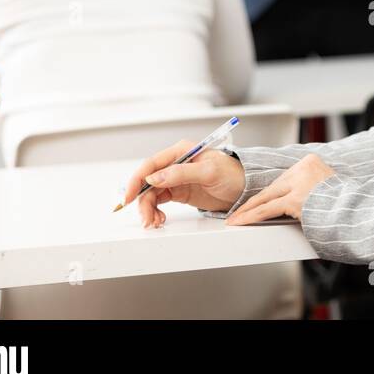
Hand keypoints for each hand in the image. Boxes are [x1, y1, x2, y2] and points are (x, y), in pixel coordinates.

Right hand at [126, 140, 245, 228]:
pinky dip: (155, 211)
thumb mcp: (209, 172)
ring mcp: (175, 178)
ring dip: (148, 209)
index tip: (129, 197)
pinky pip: (159, 201)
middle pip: (147, 182)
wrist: (245, 187)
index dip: (136, 181)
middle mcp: (175, 163)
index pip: (151, 164)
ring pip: (151, 194)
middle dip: (143, 201)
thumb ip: (181, 173)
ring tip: (155, 222)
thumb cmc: (232, 174)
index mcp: (181, 151)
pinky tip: (160, 219)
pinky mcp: (178, 191)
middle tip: (147, 219)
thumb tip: (154, 178)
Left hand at [226, 154, 335, 226]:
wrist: (357, 210)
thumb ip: (311, 187)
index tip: (258, 199)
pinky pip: (267, 209)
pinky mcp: (295, 199)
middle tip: (238, 211)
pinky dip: (251, 216)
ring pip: (266, 198)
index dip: (269, 192)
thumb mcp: (328, 186)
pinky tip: (241, 221)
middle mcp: (303, 168)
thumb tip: (297, 199)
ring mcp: (299, 183)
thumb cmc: (345, 203)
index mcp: (311, 162)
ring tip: (235, 218)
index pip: (284, 179)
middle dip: (254, 201)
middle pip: (273, 187)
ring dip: (248, 210)